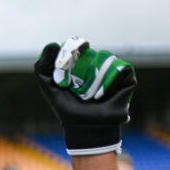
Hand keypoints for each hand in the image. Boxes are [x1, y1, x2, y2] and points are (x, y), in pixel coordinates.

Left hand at [35, 37, 135, 155]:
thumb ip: (43, 66)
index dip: (74, 48)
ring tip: (90, 95)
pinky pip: (120, 68)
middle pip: (92, 53)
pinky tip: (103, 94)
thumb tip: (53, 44)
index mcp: (80, 63)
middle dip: (81, 68)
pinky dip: (110, 80)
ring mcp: (112, 70)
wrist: (86, 126)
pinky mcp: (126, 77)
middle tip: (77, 87)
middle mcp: (97, 64)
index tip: (70, 56)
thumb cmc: (67, 108)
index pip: (78, 47)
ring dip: (94, 79)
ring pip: (106, 59)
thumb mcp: (48, 87)